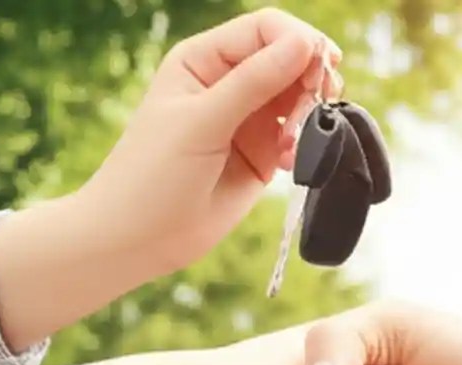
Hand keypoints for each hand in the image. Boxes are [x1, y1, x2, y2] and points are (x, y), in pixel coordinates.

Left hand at [68, 8, 341, 269]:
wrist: (138, 238)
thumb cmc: (153, 174)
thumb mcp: (202, 122)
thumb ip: (254, 82)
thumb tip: (303, 43)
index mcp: (204, 59)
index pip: (266, 29)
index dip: (299, 41)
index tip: (322, 66)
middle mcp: (229, 82)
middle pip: (291, 60)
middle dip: (310, 82)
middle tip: (314, 111)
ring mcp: (247, 119)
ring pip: (300, 99)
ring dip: (308, 117)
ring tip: (291, 147)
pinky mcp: (262, 154)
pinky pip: (299, 136)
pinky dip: (305, 145)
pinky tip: (288, 164)